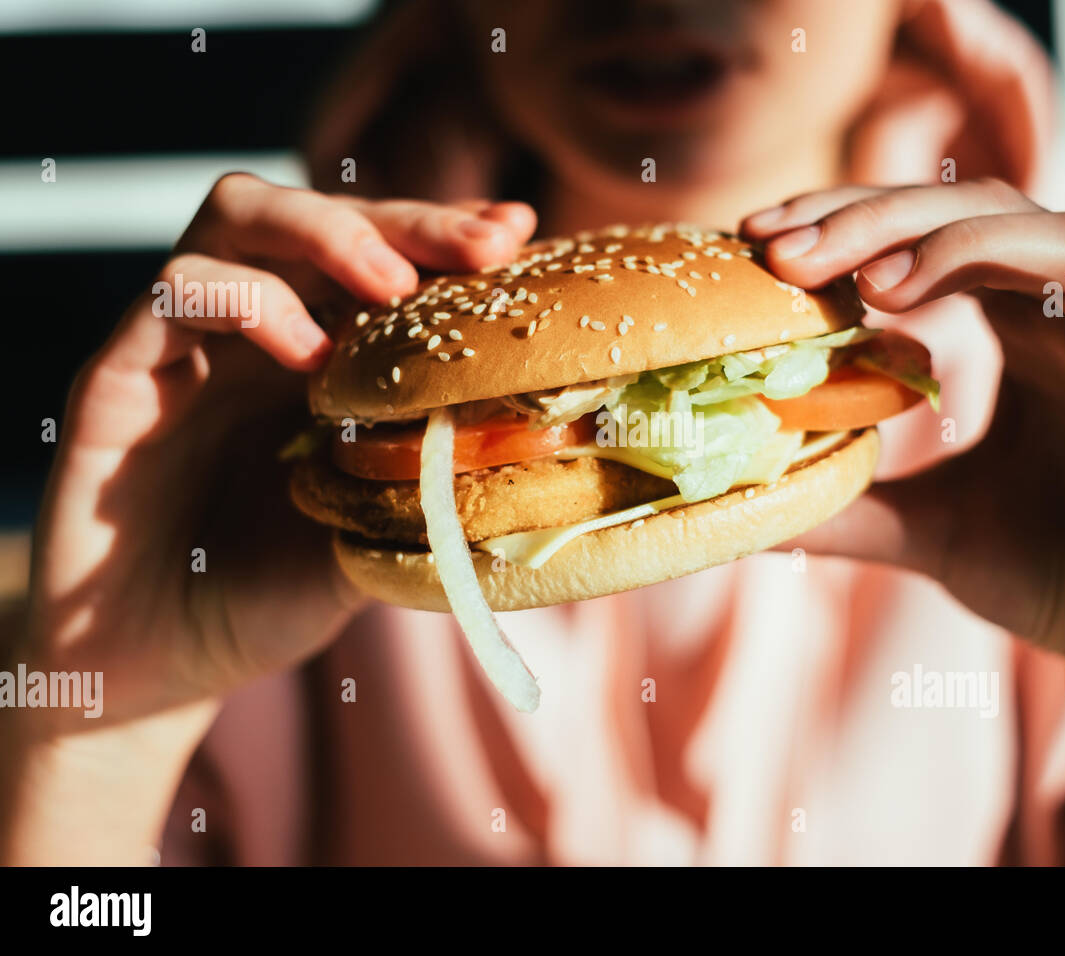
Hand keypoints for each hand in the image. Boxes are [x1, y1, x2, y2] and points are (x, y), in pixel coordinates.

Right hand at [20, 173, 536, 730]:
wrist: (150, 667)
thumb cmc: (262, 598)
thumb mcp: (370, 537)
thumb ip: (428, 487)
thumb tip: (535, 461)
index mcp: (312, 355)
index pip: (378, 256)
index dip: (446, 234)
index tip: (517, 233)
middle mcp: (249, 331)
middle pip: (319, 213)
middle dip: (409, 219)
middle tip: (483, 246)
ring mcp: (182, 344)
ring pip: (236, 215)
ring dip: (326, 234)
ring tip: (392, 288)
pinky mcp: (116, 377)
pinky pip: (171, 295)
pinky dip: (246, 300)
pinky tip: (307, 354)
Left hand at [743, 179, 1064, 746]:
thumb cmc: (1053, 570)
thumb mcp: (928, 532)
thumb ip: (849, 507)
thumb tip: (745, 510)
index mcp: (1017, 328)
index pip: (929, 238)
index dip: (846, 226)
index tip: (761, 242)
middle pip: (982, 221)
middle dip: (879, 226)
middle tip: (789, 255)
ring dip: (979, 245)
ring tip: (885, 282)